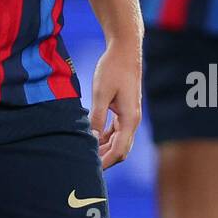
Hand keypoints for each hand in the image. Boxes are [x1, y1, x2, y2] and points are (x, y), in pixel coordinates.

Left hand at [89, 37, 140, 168]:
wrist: (124, 50)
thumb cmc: (113, 69)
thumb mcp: (101, 93)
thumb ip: (96, 118)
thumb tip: (91, 139)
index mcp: (130, 119)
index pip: (119, 150)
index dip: (104, 161)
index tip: (89, 167)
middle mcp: (132, 120)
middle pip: (121, 149)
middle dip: (105, 159)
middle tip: (84, 165)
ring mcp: (129, 115)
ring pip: (118, 141)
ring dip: (104, 149)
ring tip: (86, 154)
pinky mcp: (124, 109)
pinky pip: (116, 130)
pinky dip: (105, 137)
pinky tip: (92, 138)